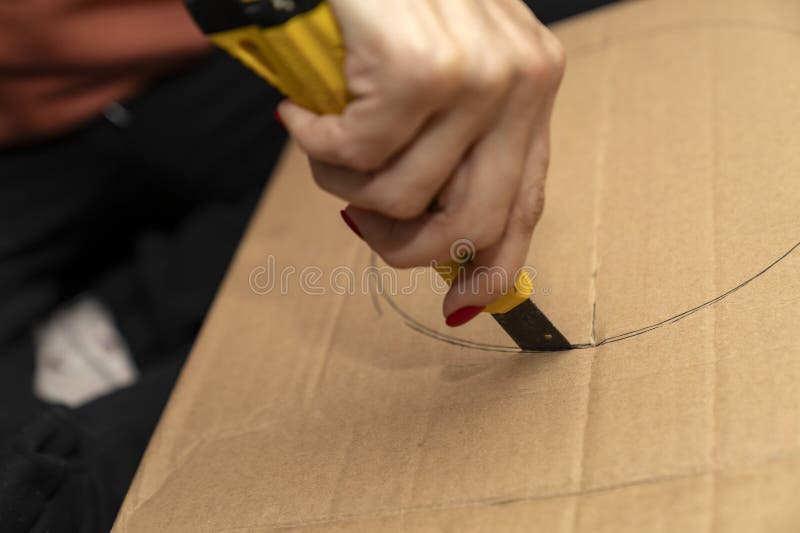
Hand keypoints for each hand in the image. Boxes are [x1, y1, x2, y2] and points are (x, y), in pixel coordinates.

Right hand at [277, 0, 564, 325]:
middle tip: (359, 220)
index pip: (527, 203)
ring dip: (341, 184)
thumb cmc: (379, 4)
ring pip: (398, 199)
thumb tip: (430, 235)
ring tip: (322, 134)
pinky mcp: (422, 68)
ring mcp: (476, 74)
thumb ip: (446, 146)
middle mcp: (519, 82)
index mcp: (528, 88)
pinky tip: (303, 111)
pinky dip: (314, 144)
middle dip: (404, 247)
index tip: (462, 304)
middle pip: (472, 223)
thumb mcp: (433, 74)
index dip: (496, 267)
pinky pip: (354, 159)